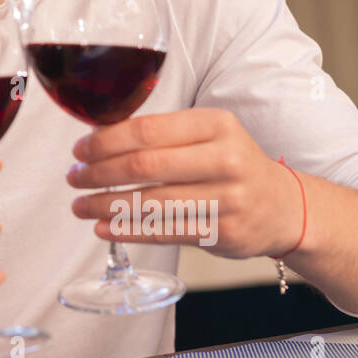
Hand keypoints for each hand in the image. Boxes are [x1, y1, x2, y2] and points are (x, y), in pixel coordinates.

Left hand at [66, 108, 303, 259]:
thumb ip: (163, 134)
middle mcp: (225, 158)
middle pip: (145, 166)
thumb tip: (98, 138)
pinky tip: (103, 227)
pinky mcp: (223, 233)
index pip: (147, 130)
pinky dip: (127, 231)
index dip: (106, 142)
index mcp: (216, 124)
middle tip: (74, 178)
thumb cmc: (232, 164)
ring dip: (106, 205)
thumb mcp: (208, 134)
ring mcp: (227, 198)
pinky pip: (164, 232)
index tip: (80, 150)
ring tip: (80, 205)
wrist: (283, 206)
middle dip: (99, 173)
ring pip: (150, 203)